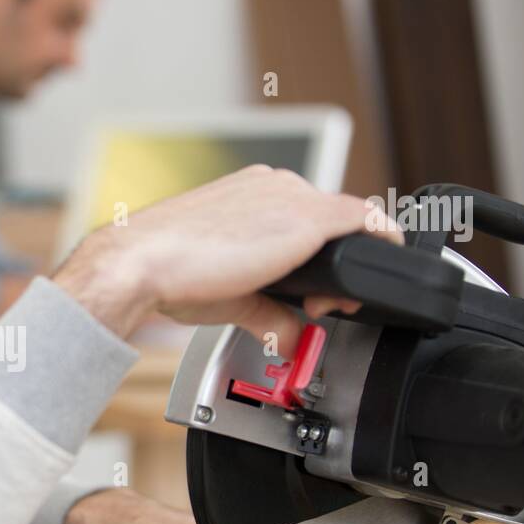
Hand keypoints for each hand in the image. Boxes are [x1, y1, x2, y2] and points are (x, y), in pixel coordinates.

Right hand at [52, 165, 401, 356]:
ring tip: (327, 301)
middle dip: (334, 262)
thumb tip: (292, 338)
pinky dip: (379, 244)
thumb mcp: (230, 297)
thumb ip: (270, 314)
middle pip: (329, 220)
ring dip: (349, 261)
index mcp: (249, 193)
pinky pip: (368, 220)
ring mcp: (292, 196)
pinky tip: (370, 274)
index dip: (315, 258)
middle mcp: (273, 185)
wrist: (144, 261)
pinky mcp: (309, 217)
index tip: (310, 292)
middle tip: (321, 303)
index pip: (302, 218)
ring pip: (348, 222)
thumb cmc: (167, 271)